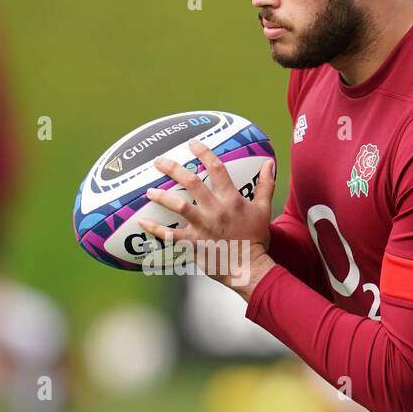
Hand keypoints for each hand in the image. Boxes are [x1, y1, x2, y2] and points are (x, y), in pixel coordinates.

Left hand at [137, 139, 277, 294]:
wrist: (250, 268)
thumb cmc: (256, 239)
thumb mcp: (264, 209)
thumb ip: (266, 184)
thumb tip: (269, 162)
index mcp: (231, 199)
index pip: (217, 168)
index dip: (204, 153)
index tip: (192, 143)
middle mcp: (215, 209)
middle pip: (191, 182)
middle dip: (173, 168)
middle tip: (159, 161)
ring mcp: (203, 226)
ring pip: (179, 206)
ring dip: (162, 197)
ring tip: (149, 192)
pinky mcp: (194, 243)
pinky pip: (170, 235)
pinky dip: (155, 229)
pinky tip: (143, 222)